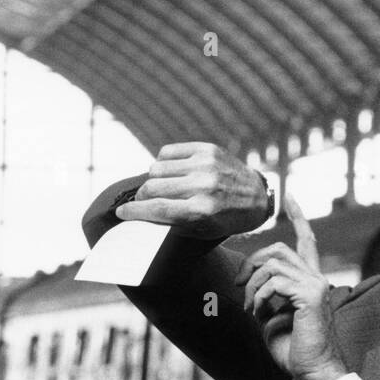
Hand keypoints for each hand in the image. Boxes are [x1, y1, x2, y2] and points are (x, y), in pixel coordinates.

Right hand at [114, 142, 269, 238]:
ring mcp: (205, 165)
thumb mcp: (200, 230)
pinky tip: (171, 172)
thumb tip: (140, 215)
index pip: (156, 209)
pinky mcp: (207, 149)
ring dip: (152, 179)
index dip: (134, 212)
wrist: (257, 196)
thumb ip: (171, 222)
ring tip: (160, 187)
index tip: (122, 212)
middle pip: (151, 187)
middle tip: (142, 202)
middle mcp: (202, 186)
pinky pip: (168, 152)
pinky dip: (163, 163)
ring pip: (156, 168)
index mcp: (201, 212)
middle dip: (141, 197)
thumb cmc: (225, 219)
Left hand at [237, 196, 347, 379]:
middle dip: (251, 262)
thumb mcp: (271, 319)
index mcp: (310, 281)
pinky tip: (258, 314)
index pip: (306, 240)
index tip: (288, 197)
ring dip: (252, 286)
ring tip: (249, 309)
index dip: (298, 217)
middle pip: (278, 248)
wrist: (314, 370)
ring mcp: (315, 284)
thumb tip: (248, 287)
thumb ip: (265, 298)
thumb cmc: (294, 351)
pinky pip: (274, 282)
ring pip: (272, 264)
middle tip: (239, 284)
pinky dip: (258, 297)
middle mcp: (316, 278)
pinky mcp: (310, 295)